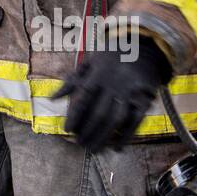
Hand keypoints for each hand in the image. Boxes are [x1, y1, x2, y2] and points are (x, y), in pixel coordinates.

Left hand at [56, 36, 171, 152]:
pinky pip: (135, 120)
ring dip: (104, 136)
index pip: (83, 97)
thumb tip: (52, 99)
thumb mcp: (90, 61)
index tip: (67, 130)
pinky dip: (127, 135)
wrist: (144, 46)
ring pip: (116, 119)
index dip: (74, 115)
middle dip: (88, 131)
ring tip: (94, 149)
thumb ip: (71, 81)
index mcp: (98, 73)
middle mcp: (114, 83)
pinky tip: (118, 147)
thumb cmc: (111, 55)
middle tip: (79, 144)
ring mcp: (130, 92)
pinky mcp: (144, 98)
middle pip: (99, 112)